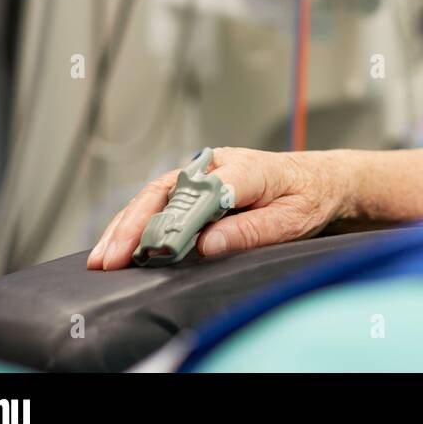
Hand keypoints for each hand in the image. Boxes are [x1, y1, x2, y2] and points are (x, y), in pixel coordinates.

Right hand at [86, 147, 345, 270]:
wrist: (320, 180)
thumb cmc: (308, 198)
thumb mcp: (292, 220)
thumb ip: (251, 231)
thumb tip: (207, 245)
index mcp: (247, 169)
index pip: (204, 194)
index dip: (179, 221)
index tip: (159, 249)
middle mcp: (218, 165)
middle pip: (166, 191)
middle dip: (134, 225)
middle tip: (110, 258)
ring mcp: (204, 171)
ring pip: (156, 195)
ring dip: (126, 226)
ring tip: (102, 257)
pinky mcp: (197, 183)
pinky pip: (161, 201)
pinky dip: (137, 222)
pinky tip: (119, 244)